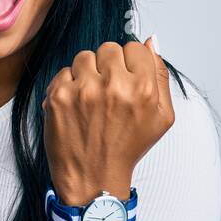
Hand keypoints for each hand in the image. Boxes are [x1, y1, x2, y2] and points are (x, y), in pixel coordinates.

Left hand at [41, 37, 173, 206]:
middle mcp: (113, 86)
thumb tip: (150, 41)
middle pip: (109, 47)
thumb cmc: (126, 148)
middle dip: (109, 65)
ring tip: (91, 97)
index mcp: (142, 89)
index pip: (135, 47)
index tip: (126, 80)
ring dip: (87, 72)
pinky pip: (64, 71)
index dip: (130, 63)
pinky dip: (68, 85)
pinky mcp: (59, 95)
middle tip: (107, 90)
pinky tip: (76, 106)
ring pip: (85, 56)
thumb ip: (160, 76)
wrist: (93, 179)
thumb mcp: (161, 117)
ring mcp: (83, 89)